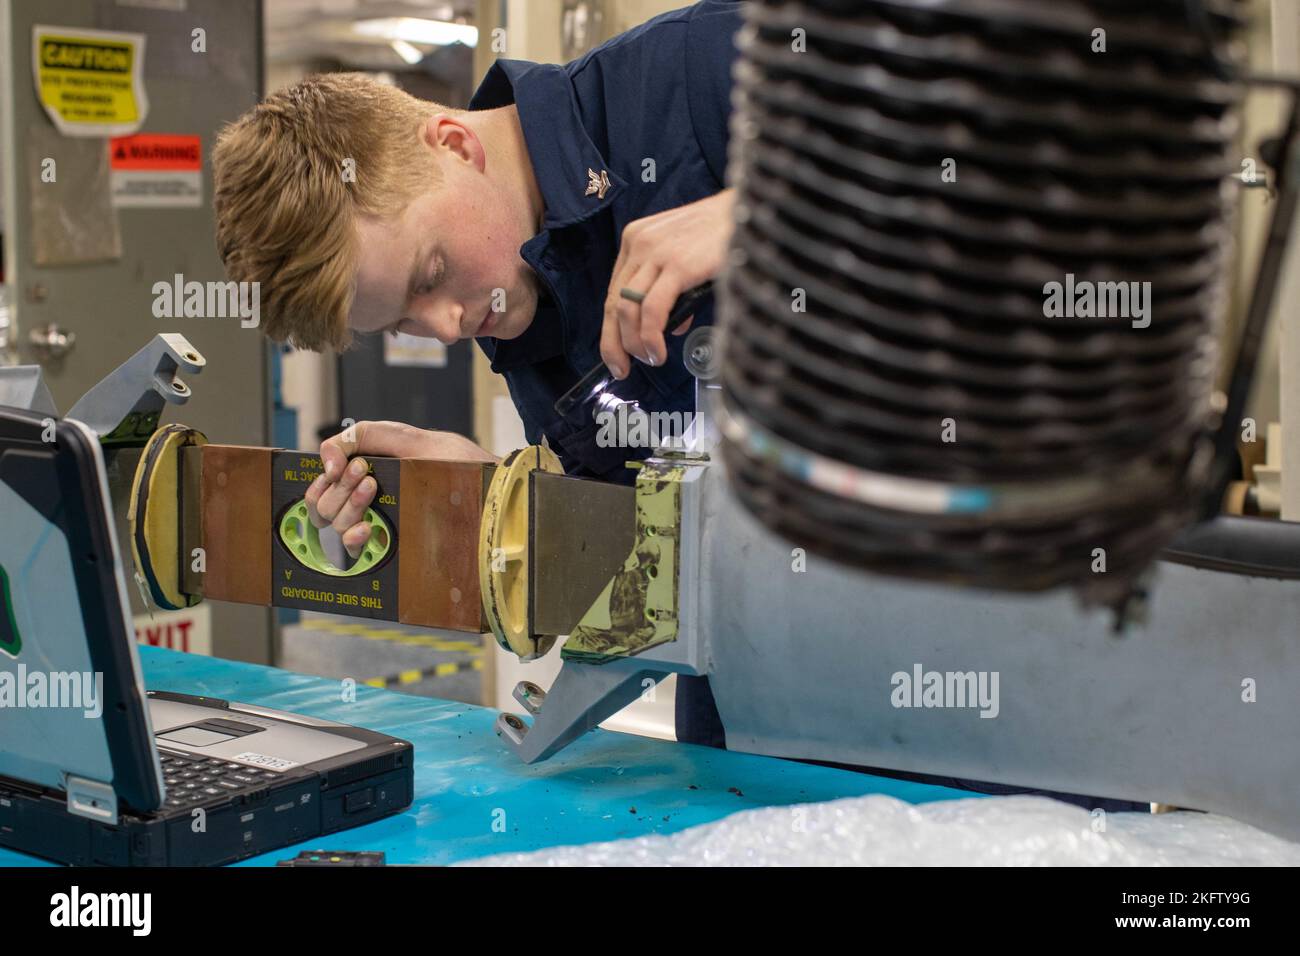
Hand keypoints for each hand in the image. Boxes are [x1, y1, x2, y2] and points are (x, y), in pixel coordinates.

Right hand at [304, 420, 497, 557]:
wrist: (492, 495)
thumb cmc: (461, 466)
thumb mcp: (413, 440)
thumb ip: (370, 434)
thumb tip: (329, 455)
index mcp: (371, 475)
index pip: (324, 482)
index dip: (324, 477)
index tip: (339, 470)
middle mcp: (370, 502)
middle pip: (322, 503)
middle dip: (338, 488)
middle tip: (367, 477)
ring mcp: (380, 525)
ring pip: (333, 524)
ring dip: (347, 506)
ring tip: (373, 491)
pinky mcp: (392, 545)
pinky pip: (352, 550)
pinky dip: (351, 537)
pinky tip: (368, 530)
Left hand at [601, 188, 734, 379]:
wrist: (751, 211)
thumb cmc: (722, 234)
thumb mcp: (687, 260)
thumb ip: (672, 291)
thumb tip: (671, 327)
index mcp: (637, 240)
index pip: (614, 292)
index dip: (610, 330)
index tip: (615, 355)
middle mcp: (639, 243)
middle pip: (614, 303)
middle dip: (614, 343)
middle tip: (622, 368)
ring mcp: (656, 253)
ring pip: (627, 309)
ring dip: (634, 343)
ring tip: (651, 359)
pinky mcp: (677, 264)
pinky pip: (652, 309)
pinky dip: (650, 336)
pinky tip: (659, 350)